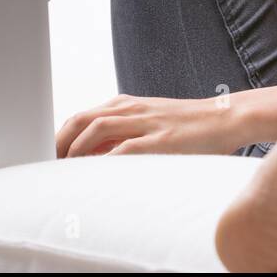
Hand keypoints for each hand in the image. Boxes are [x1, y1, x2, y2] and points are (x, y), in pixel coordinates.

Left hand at [54, 93, 240, 158]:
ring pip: (98, 128)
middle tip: (50, 162)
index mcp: (128, 104)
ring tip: (67, 167)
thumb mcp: (151, 121)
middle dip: (61, 140)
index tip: (51, 153)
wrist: (226, 117)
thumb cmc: (188, 125)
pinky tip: (97, 172)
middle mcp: (133, 109)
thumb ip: (124, 134)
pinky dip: (106, 159)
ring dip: (77, 149)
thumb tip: (93, 155)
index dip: (62, 134)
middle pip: (83, 119)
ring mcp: (146, 122)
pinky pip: (125, 148)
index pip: (83, 115)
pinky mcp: (161, 139)